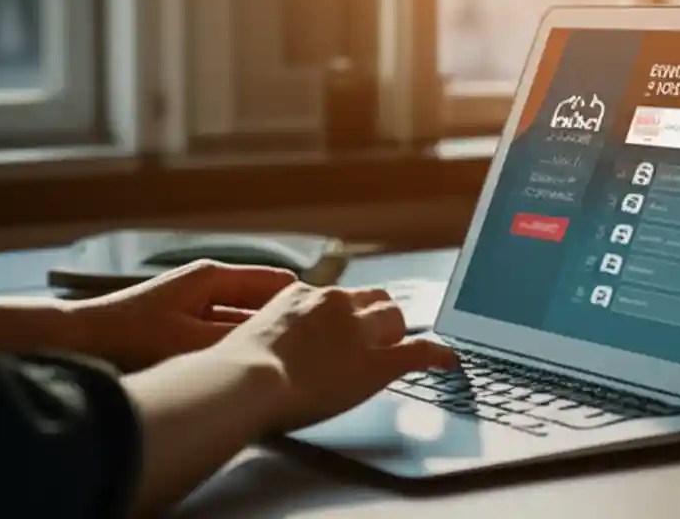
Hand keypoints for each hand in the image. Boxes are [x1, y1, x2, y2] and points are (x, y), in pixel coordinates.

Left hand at [75, 260, 295, 369]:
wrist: (80, 342)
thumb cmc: (132, 336)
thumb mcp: (193, 340)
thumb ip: (239, 340)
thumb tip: (280, 344)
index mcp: (214, 277)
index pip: (276, 281)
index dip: (303, 302)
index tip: (326, 323)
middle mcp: (208, 285)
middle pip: (262, 301)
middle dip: (285, 322)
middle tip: (313, 346)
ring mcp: (194, 303)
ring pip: (243, 318)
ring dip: (260, 337)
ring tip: (286, 359)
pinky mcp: (182, 324)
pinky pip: (224, 331)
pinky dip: (238, 346)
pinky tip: (247, 368)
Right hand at [211, 281, 458, 432]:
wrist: (245, 383)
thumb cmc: (232, 373)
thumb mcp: (246, 340)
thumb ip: (265, 336)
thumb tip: (259, 352)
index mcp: (300, 297)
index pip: (336, 297)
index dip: (348, 311)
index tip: (348, 320)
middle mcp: (334, 305)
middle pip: (373, 300)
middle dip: (380, 316)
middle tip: (381, 334)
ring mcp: (359, 331)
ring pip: (394, 320)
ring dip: (399, 333)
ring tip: (403, 346)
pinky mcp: (377, 361)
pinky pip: (418, 351)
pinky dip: (437, 354)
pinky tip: (447, 361)